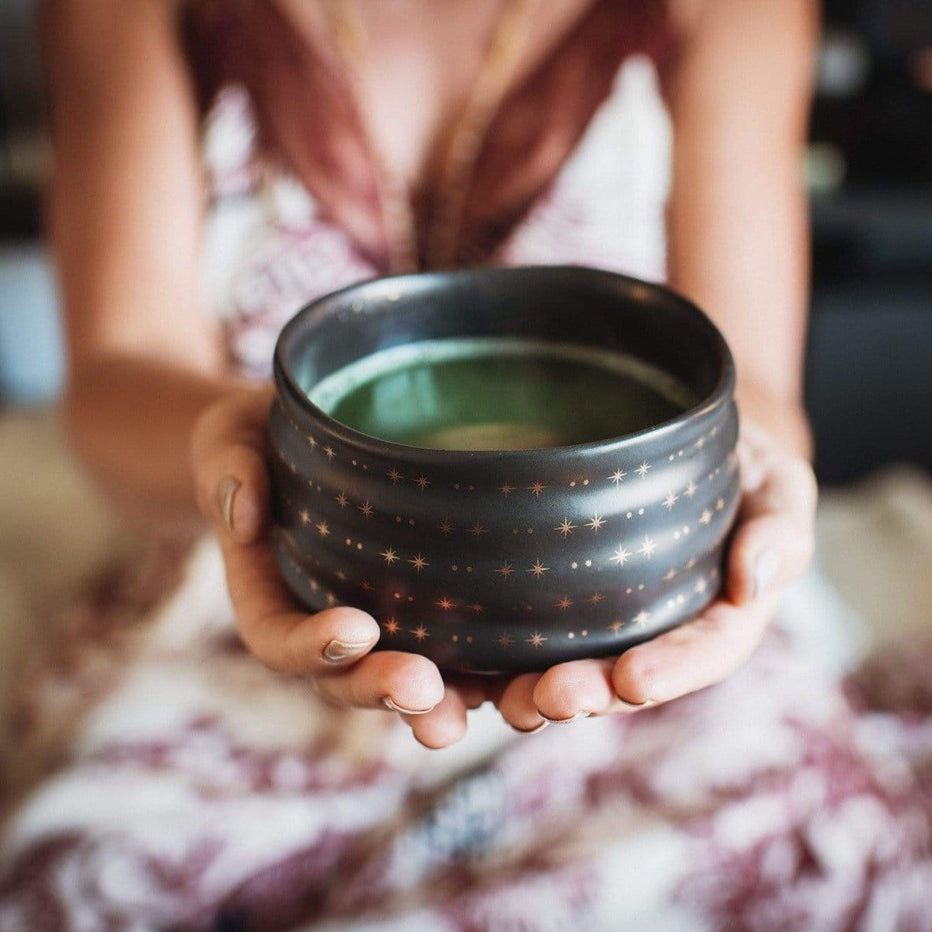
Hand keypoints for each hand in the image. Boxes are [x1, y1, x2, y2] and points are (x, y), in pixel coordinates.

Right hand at [190, 385, 481, 747]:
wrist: (307, 442)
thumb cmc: (260, 437)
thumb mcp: (230, 436)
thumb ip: (228, 468)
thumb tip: (244, 509)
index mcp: (271, 599)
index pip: (280, 641)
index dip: (312, 647)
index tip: (354, 628)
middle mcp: (330, 629)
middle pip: (351, 682)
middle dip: (387, 691)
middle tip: (424, 691)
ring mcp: (387, 627)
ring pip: (417, 685)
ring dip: (457, 702)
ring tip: (497, 709)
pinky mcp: (436, 613)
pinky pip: (466, 653)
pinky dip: (501, 672)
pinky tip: (541, 675)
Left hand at [491, 420, 817, 730]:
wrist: (675, 434)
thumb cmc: (736, 460)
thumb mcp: (775, 480)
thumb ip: (781, 524)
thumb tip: (756, 578)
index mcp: (719, 612)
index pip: (706, 649)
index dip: (674, 670)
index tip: (635, 679)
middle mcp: (657, 627)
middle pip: (626, 673)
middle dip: (592, 692)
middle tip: (553, 698)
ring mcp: (602, 616)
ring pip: (570, 664)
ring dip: (537, 689)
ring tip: (508, 698)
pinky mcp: (554, 594)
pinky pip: (526, 629)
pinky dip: (497, 656)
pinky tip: (467, 665)